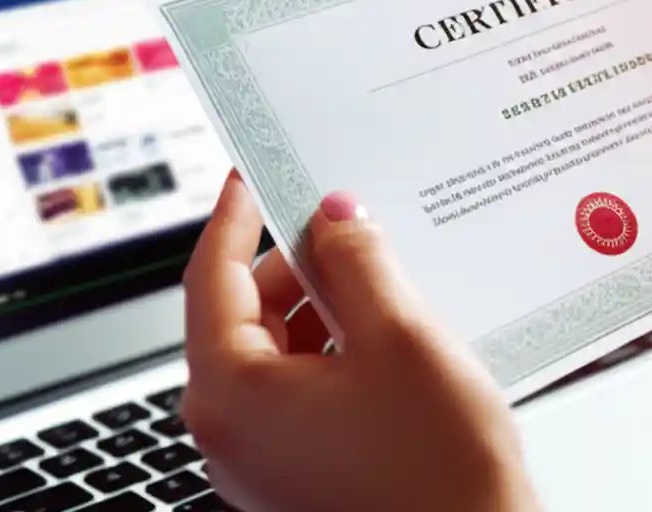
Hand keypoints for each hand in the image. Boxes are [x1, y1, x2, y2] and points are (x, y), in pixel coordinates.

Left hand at [181, 174, 538, 511]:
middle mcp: (232, 436)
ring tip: (387, 287)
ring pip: (280, 354)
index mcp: (232, 397)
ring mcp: (265, 462)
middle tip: (350, 227)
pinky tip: (391, 338)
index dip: (236, 216)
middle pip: (246, 317)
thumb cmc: (440, 473)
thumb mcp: (400, 336)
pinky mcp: (302, 475)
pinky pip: (304, 392)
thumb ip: (356, 261)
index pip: (212, 278)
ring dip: (325, 311)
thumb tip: (331, 218)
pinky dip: (337, 354)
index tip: (251, 176)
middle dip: (299, 268)